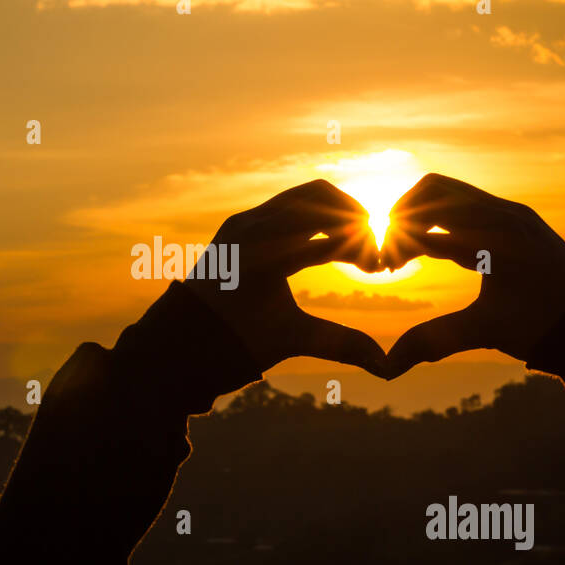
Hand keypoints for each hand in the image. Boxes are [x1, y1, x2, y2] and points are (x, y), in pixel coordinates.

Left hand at [183, 179, 388, 376]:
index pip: (329, 234)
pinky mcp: (237, 226)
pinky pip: (283, 206)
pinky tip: (327, 241)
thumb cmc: (232, 343)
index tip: (381, 268)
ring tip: (355, 244)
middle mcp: (251, 228)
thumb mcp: (290, 339)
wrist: (177, 343)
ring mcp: (241, 222)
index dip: (362, 248)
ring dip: (332, 213)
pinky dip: (310, 215)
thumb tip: (387, 367)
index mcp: (264, 254)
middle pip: (320, 198)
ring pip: (301, 198)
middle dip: (352, 219)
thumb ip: (341, 343)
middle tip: (372, 248)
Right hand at [381, 173, 564, 375]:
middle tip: (388, 255)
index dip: (394, 241)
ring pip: (452, 196)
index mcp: (492, 231)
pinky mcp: (520, 225)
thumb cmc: (549, 325)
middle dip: (402, 217)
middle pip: (433, 190)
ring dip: (423, 217)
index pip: (424, 216)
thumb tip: (386, 367)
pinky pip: (470, 208)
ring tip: (405, 255)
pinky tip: (434, 252)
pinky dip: (444, 223)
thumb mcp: (486, 330)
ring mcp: (513, 216)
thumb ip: (432, 340)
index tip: (381, 269)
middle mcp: (503, 213)